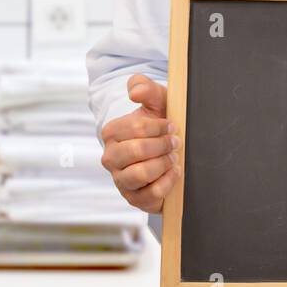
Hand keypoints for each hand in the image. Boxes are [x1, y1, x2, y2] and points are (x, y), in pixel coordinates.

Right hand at [100, 74, 179, 214]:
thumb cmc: (159, 123)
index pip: (134, 128)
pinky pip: (151, 194)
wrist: (166, 151)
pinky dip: (167, 182)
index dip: (158, 127)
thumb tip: (134, 92)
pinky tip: (174, 171)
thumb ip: (145, 88)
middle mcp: (111, 158)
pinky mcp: (134, 199)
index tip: (171, 125)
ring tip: (173, 157)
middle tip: (175, 142)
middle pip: (136, 151)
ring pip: (140, 174)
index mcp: (112, 132)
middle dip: (162, 145)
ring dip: (163, 164)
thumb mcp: (156, 101)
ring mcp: (120, 180)